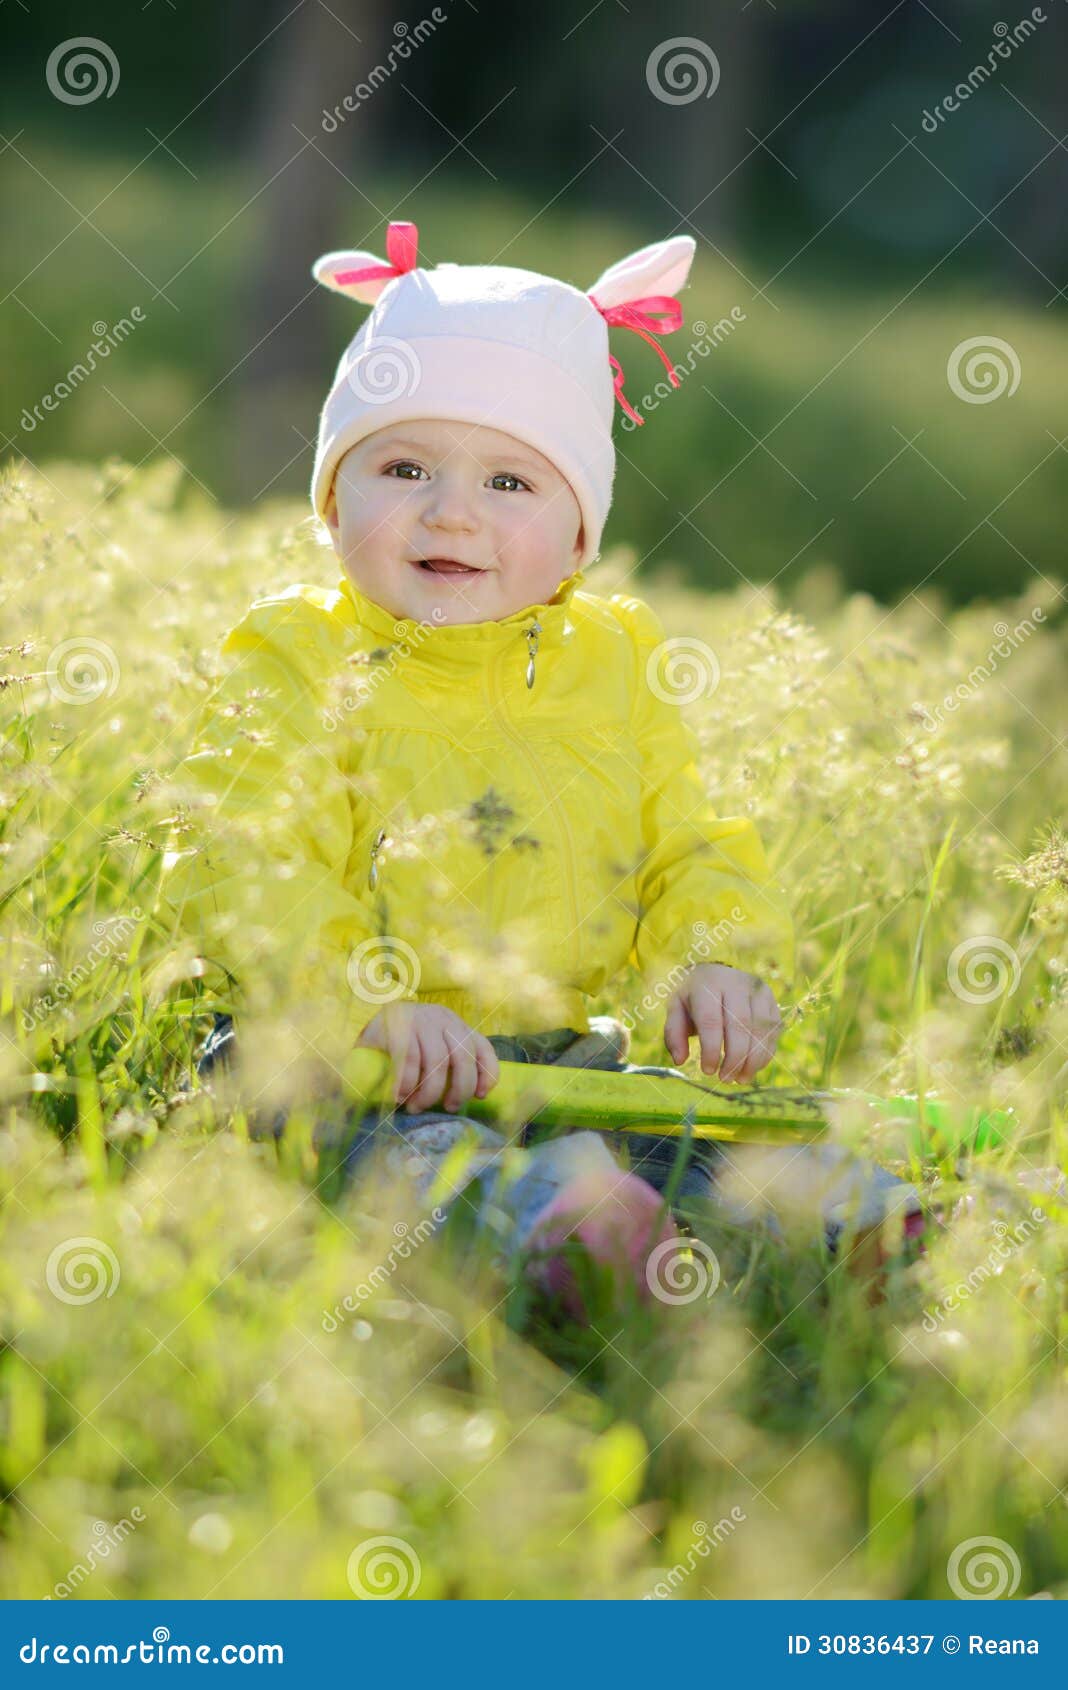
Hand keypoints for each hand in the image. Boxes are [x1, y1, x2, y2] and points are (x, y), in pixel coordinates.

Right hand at [356, 1001, 499, 1111]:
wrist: (369, 1021)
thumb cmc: (404, 1042)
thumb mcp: (432, 1046)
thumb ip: (451, 1062)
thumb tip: (475, 1094)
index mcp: (455, 1024)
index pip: (482, 1046)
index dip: (487, 1073)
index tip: (480, 1096)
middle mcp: (441, 1019)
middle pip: (462, 1056)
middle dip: (460, 1088)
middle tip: (448, 1108)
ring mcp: (420, 1021)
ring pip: (437, 1062)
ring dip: (429, 1092)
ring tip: (416, 1107)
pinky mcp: (397, 1028)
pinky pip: (409, 1061)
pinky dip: (407, 1084)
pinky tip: (399, 1097)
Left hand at [663, 963, 782, 1082]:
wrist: (716, 973)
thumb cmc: (694, 997)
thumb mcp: (676, 1009)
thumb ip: (674, 1034)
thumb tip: (679, 1060)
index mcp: (707, 984)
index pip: (711, 1020)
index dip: (711, 1049)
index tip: (707, 1070)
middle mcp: (735, 983)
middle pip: (740, 1026)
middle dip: (735, 1058)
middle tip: (726, 1079)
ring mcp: (757, 989)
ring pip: (761, 1029)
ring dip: (753, 1059)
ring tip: (741, 1079)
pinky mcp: (770, 998)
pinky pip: (773, 1030)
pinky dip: (766, 1052)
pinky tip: (754, 1067)